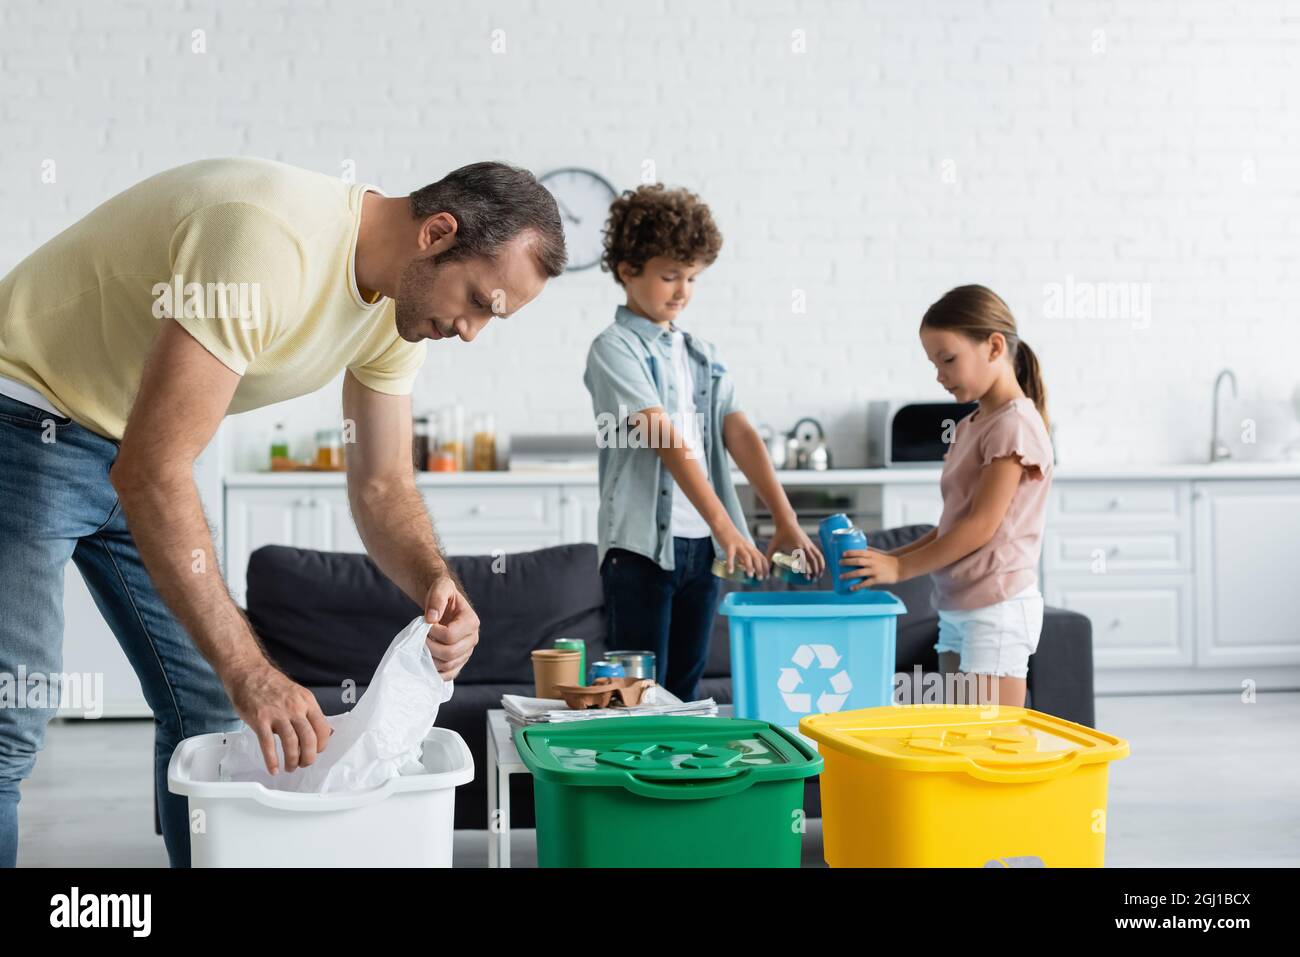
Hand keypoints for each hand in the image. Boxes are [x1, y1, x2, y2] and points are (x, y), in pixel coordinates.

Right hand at [225, 660, 332, 774]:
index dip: (322, 744)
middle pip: (309, 739)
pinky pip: (268, 744)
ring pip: (291, 744)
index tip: (317, 752)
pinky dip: (272, 760)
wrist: (248, 672)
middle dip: (309, 757)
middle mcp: (295, 708)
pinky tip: (273, 768)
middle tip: (304, 764)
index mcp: (307, 701)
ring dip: (292, 761)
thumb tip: (327, 731)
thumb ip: (310, 713)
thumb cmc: (272, 685)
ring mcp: (277, 714)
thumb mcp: (298, 694)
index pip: (323, 727)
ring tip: (290, 768)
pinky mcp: (260, 720)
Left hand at [423, 574, 479, 680]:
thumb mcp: (441, 587)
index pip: (450, 635)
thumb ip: (437, 599)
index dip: (433, 633)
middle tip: (421, 639)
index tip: (426, 625)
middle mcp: (473, 638)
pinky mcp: (460, 660)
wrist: (444, 603)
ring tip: (423, 648)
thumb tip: (431, 619)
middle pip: (450, 653)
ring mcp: (467, 651)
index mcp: (471, 621)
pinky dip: (438, 674)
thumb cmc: (443, 594)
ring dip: (431, 660)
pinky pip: (451, 674)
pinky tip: (428, 665)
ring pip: (449, 665)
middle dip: (430, 647)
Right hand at [717, 524, 769, 578]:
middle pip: (756, 558)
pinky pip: (730, 555)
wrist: (722, 524)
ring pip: (746, 556)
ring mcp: (738, 545)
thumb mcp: (741, 547)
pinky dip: (731, 563)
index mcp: (750, 547)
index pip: (761, 558)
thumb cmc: (731, 537)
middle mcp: (746, 546)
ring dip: (749, 567)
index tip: (766, 576)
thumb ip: (744, 557)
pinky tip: (730, 571)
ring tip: (750, 576)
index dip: (765, 567)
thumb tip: (747, 568)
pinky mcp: (729, 545)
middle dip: (760, 569)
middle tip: (760, 578)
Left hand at [765, 521, 825, 578]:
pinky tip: (821, 568)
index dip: (806, 569)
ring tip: (818, 576)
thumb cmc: (779, 535)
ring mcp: (809, 544)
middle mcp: (804, 546)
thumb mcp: (772, 546)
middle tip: (812, 580)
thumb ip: (769, 557)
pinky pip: (818, 553)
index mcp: (796, 547)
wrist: (787, 523)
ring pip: (817, 557)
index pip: (803, 560)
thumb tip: (766, 571)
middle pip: (812, 560)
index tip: (806, 577)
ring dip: (820, 567)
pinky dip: (821, 561)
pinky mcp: (811, 543)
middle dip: (814, 571)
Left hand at [838, 548, 901, 588]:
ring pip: (859, 572)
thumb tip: (854, 549)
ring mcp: (874, 571)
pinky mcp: (877, 579)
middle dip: (847, 562)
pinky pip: (865, 583)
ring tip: (840, 577)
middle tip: (839, 563)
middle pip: (858, 561)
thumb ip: (867, 551)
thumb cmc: (886, 560)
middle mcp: (872, 562)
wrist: (899, 568)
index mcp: (872, 555)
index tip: (842, 554)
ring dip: (848, 575)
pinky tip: (851, 588)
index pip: (860, 552)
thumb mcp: (877, 553)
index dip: (850, 552)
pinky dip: (858, 586)